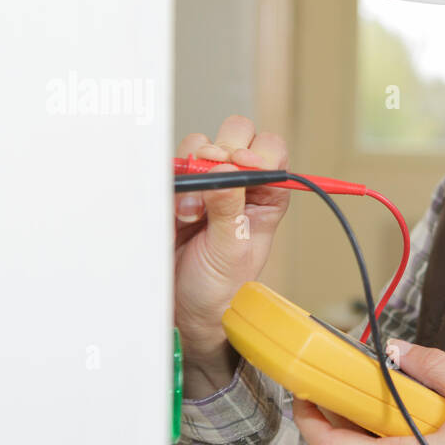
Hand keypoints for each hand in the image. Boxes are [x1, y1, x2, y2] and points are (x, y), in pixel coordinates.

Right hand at [174, 115, 289, 360]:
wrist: (184, 310)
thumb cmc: (221, 288)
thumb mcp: (233, 250)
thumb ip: (229, 209)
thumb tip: (225, 169)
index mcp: (267, 196)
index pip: (270, 150)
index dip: (255, 152)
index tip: (240, 166)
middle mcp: (239, 184)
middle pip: (236, 135)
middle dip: (223, 151)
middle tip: (215, 178)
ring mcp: (206, 184)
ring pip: (201, 144)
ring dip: (196, 171)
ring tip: (194, 211)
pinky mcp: (177, 189)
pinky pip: (174, 165)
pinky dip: (174, 180)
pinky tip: (179, 212)